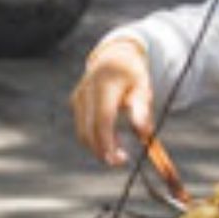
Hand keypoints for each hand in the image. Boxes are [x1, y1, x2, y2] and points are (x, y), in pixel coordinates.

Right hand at [70, 38, 154, 165]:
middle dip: (101, 151)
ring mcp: (77, 96)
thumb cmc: (133, 75)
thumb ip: (142, 110)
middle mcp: (86, 91)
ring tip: (121, 146)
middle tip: (121, 161)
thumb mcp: (144, 88)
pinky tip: (113, 138)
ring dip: (99, 146)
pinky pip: (82, 127)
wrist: (114, 56)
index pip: (102, 120)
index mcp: (105, 85)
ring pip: (83, 132)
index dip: (107, 143)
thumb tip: (143, 134)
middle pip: (87, 130)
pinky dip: (95, 138)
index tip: (119, 160)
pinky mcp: (74, 102)